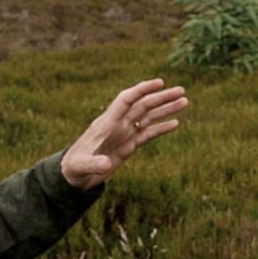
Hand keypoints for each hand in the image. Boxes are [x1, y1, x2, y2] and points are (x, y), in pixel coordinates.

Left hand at [61, 79, 188, 187]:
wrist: (73, 175)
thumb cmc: (73, 168)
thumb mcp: (81, 166)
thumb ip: (93, 163)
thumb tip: (107, 164)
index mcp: (106, 123)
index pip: (127, 100)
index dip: (142, 89)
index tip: (160, 83)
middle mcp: (117, 124)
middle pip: (143, 105)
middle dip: (162, 97)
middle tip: (182, 91)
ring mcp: (124, 134)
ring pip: (148, 117)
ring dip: (165, 109)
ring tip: (185, 101)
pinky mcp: (128, 146)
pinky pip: (148, 133)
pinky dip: (161, 128)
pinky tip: (175, 123)